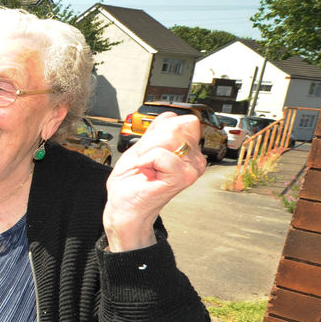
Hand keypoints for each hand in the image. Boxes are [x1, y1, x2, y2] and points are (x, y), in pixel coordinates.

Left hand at [103, 112, 204, 250]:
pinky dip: (145, 160)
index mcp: (188, 149)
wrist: (125, 206)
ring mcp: (192, 168)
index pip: (182, 119)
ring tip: (147, 167)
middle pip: (175, 125)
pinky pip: (160, 154)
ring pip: (167, 137)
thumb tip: (171, 115)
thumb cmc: (132, 181)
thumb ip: (158, 130)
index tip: (150, 148)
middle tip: (146, 160)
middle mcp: (195, 158)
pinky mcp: (182, 177)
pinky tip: (146, 171)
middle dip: (152, 140)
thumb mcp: (142, 147)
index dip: (160, 129)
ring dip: (147, 151)